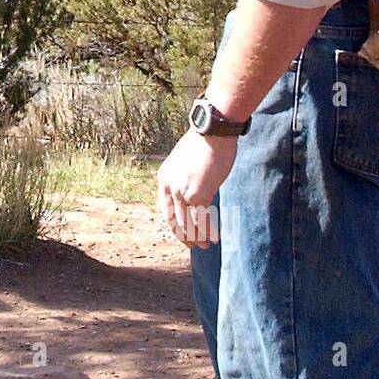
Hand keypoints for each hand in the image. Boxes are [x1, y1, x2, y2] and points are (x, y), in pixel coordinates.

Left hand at [156, 130, 239, 247]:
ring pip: (187, 223)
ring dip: (197, 237)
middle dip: (184, 236)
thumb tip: (196, 197)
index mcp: (164, 178)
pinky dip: (208, 231)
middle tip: (193, 245)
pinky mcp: (197, 194)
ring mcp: (181, 192)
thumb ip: (186, 180)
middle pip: (174, 220)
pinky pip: (201, 219)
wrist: (213, 133)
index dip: (174, 225)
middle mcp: (168, 187)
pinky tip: (214, 237)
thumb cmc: (205, 145)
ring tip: (206, 245)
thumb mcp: (186, 164)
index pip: (166, 209)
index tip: (183, 234)